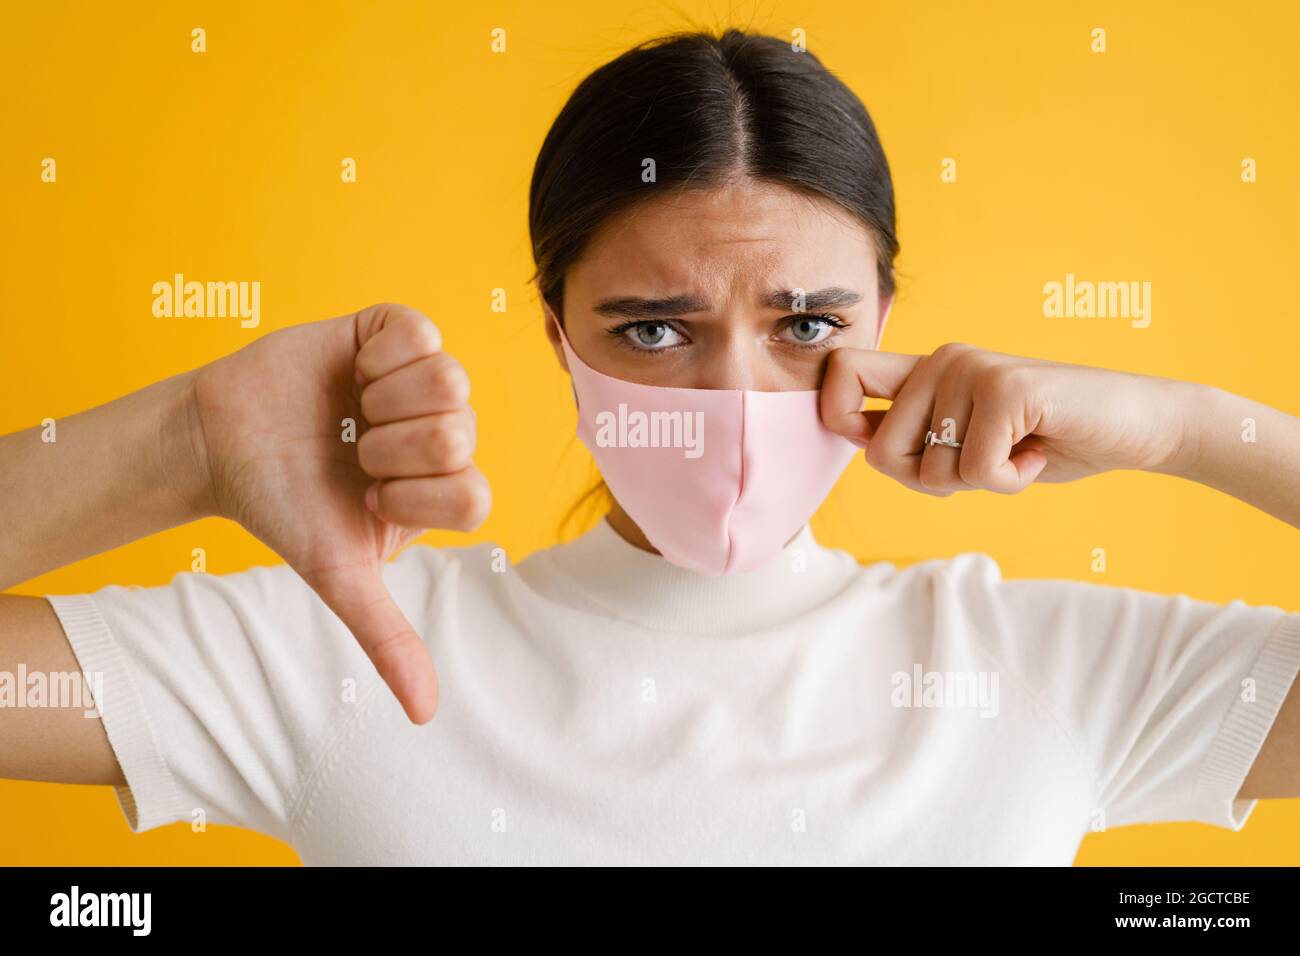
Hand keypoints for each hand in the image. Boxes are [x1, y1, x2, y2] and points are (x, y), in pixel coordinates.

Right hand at [187, 302, 489, 723]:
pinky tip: (351, 373)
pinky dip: (376, 357)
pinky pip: (419, 332)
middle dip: (388, 451)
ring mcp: (426, 379)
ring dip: (381, 404)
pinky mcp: (396, 331)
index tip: (367, 497)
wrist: (222, 445)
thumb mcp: (339, 574)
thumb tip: (423, 715)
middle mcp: (448, 434)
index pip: (473, 496)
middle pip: (459, 435)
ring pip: (449, 381)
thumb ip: (387, 638)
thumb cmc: (286, 508)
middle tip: (353, 453)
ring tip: (352, 414)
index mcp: (447, 489)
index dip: (410, 498)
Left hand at [819, 342, 1196, 495]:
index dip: (838, 418)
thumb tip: (865, 449)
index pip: (841, 374)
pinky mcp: (1006, 388)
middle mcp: (941, 361)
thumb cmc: (1045, 441)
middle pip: (880, 453)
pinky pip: (977, 471)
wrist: (1132, 427)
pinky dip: (1011, 481)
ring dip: (979, 482)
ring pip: (932, 470)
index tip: (876, 443)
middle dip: (929, 482)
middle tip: (981, 464)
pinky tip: (1038, 452)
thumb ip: (920, 443)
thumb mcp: (968, 445)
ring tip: (1019, 450)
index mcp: (925, 371)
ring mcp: (972, 369)